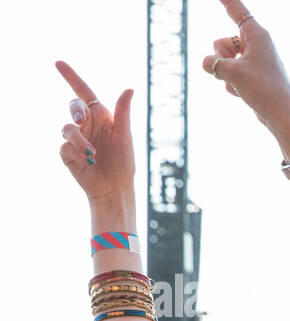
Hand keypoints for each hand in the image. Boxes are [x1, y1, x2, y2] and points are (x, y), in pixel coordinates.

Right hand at [54, 62, 133, 204]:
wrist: (115, 187)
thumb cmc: (124, 162)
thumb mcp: (125, 136)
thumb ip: (123, 112)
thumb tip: (130, 88)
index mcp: (101, 117)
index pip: (84, 92)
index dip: (71, 77)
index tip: (58, 63)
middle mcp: (87, 124)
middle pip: (74, 106)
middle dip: (75, 110)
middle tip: (81, 119)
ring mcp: (76, 138)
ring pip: (67, 127)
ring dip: (80, 140)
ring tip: (93, 154)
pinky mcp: (68, 152)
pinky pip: (65, 145)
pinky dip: (76, 152)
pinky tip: (88, 161)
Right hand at [200, 0, 289, 131]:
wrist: (281, 116)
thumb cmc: (263, 90)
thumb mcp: (232, 72)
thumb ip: (213, 62)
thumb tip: (208, 64)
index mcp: (257, 35)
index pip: (235, 9)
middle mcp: (257, 44)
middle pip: (222, 41)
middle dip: (220, 56)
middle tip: (234, 71)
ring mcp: (255, 60)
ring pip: (225, 59)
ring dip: (225, 73)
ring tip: (241, 85)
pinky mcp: (254, 75)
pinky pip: (232, 74)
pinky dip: (232, 84)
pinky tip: (243, 94)